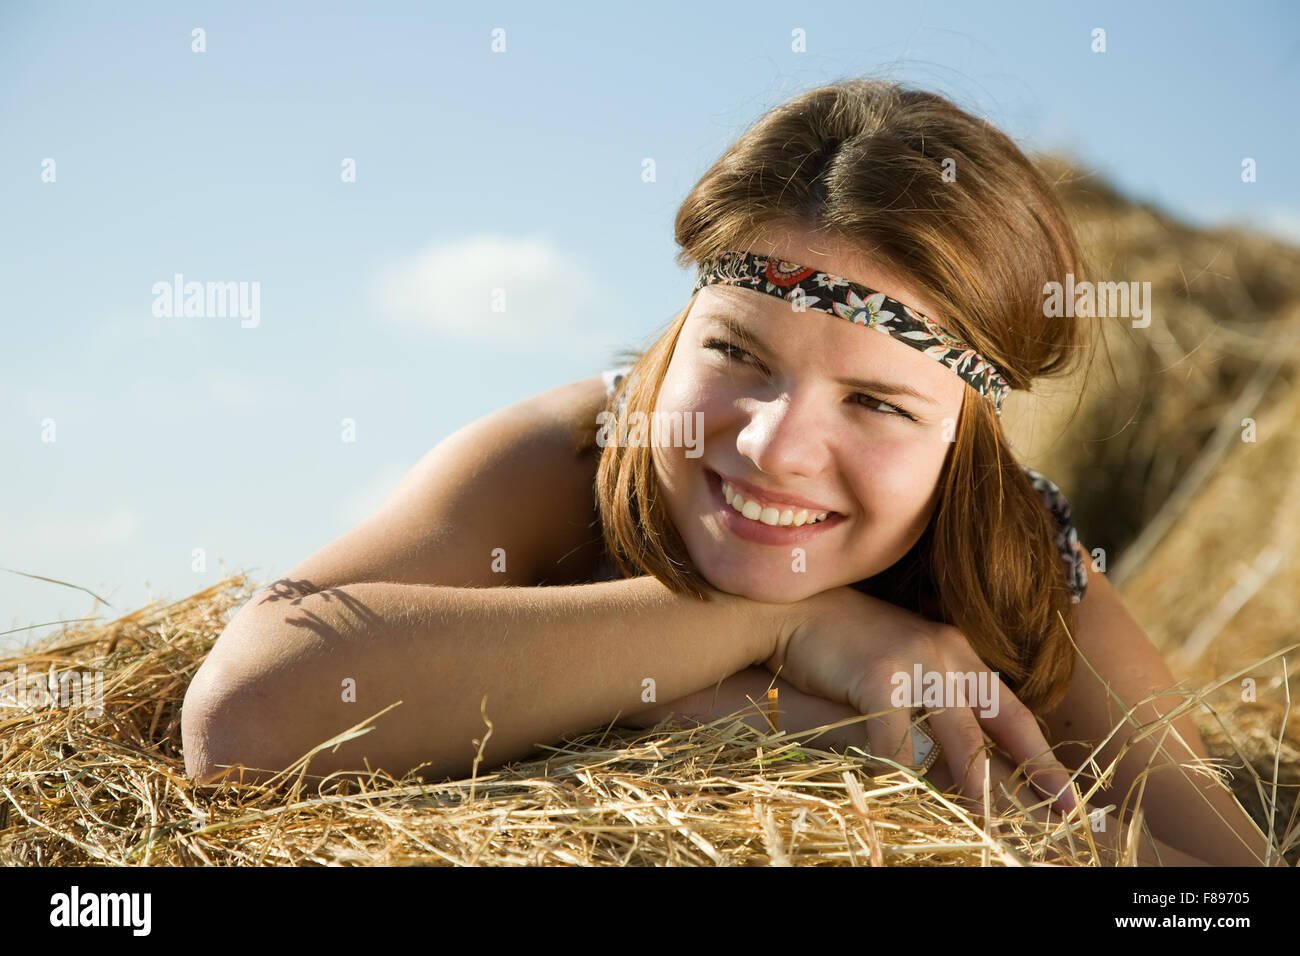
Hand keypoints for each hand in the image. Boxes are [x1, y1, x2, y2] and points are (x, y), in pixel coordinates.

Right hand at [768, 585, 1079, 814]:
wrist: (791, 611)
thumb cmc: (843, 645)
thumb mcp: (902, 666)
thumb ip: (932, 700)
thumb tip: (955, 757)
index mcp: (958, 650)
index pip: (1011, 709)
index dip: (1041, 753)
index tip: (1066, 793)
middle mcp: (946, 652)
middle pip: (1001, 721)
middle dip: (1034, 769)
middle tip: (1063, 810)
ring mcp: (915, 662)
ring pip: (959, 736)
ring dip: (975, 784)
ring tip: (990, 822)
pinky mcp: (879, 676)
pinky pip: (898, 742)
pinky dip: (903, 775)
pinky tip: (907, 798)